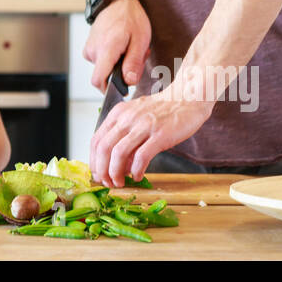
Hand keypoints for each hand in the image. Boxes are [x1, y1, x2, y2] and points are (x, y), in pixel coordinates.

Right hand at [84, 0, 151, 92]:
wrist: (118, 1)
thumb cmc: (131, 18)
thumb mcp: (140, 40)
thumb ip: (133, 63)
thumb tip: (129, 82)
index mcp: (106, 49)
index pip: (98, 80)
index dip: (108, 90)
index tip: (121, 89)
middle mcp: (93, 50)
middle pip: (105, 75)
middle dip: (122, 72)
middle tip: (136, 57)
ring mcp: (90, 48)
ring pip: (104, 67)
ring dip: (119, 63)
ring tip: (129, 48)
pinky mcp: (90, 46)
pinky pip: (101, 60)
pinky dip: (113, 57)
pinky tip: (121, 46)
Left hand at [89, 81, 213, 185]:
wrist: (187, 98)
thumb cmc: (163, 110)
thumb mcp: (137, 118)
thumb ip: (125, 138)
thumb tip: (118, 164)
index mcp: (118, 113)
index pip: (96, 140)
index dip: (94, 161)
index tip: (97, 174)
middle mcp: (127, 118)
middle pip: (104, 148)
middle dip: (102, 170)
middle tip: (107, 183)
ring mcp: (143, 125)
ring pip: (118, 153)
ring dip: (116, 173)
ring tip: (120, 183)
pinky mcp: (160, 134)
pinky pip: (141, 157)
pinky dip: (136, 171)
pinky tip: (138, 176)